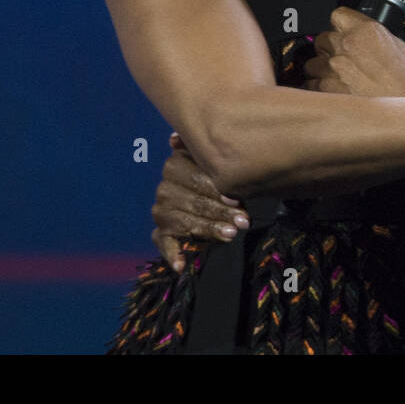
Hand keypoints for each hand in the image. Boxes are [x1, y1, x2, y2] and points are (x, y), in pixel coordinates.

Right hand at [151, 133, 250, 270]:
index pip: (196, 179)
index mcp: (176, 164)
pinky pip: (163, 242)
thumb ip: (206, 154)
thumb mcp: (220, 166)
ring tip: (231, 234)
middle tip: (243, 220)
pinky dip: (172, 254)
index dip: (216, 190)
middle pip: (192, 201)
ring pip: (184, 221)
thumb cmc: (225, 181)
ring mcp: (161, 211)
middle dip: (220, 212)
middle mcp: (165, 187)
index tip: (238, 201)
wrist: (223, 202)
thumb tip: (174, 139)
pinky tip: (180, 265)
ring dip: (208, 229)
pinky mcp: (161, 231)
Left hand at [303, 6, 404, 95]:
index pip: (338, 15)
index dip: (342, 26)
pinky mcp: (326, 92)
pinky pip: (311, 86)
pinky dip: (318, 91)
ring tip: (337, 81)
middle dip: (330, 49)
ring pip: (312, 64)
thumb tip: (376, 47)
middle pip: (322, 39)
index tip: (346, 34)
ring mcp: (333, 69)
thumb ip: (382, 44)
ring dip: (321, 71)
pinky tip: (332, 96)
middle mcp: (346, 46)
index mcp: (367, 31)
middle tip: (344, 61)